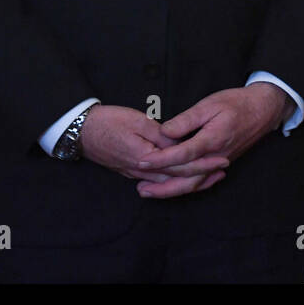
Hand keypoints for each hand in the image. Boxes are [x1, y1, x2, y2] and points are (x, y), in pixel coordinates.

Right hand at [79, 104, 229, 186]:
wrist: (81, 130)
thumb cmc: (108, 122)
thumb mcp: (138, 122)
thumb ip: (162, 135)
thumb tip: (182, 144)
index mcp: (146, 158)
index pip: (181, 165)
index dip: (203, 163)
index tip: (222, 160)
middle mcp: (142, 171)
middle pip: (177, 179)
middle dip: (202, 176)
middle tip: (223, 171)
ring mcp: (135, 173)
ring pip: (168, 182)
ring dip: (190, 181)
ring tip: (210, 176)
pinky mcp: (131, 170)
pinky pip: (157, 180)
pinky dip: (173, 180)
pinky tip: (182, 177)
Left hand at [133, 85, 289, 199]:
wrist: (264, 109)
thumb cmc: (237, 103)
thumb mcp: (210, 104)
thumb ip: (186, 120)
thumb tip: (165, 132)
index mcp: (212, 140)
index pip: (182, 155)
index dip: (160, 160)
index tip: (142, 162)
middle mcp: (216, 157)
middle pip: (187, 180)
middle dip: (162, 188)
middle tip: (141, 191)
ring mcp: (220, 162)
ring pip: (195, 184)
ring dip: (173, 191)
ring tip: (152, 193)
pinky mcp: (223, 162)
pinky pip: (203, 181)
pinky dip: (189, 188)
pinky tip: (177, 188)